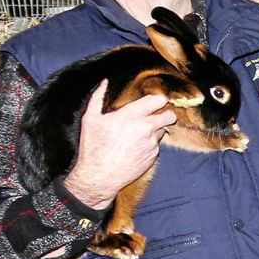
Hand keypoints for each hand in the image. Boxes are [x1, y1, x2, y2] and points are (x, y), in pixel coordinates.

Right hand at [63, 81, 175, 209]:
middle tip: (156, 115)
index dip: (157, 99)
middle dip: (165, 113)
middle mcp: (145, 128)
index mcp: (131, 116)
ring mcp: (152, 143)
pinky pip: (157, 144)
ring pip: (163, 130)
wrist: (99, 176)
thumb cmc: (93, 147)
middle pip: (169, 115)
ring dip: (155, 129)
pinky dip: (150, 143)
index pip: (157, 100)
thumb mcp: (90, 119)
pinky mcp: (153, 155)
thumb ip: (98, 98)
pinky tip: (136, 146)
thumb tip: (104, 82)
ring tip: (139, 133)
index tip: (153, 101)